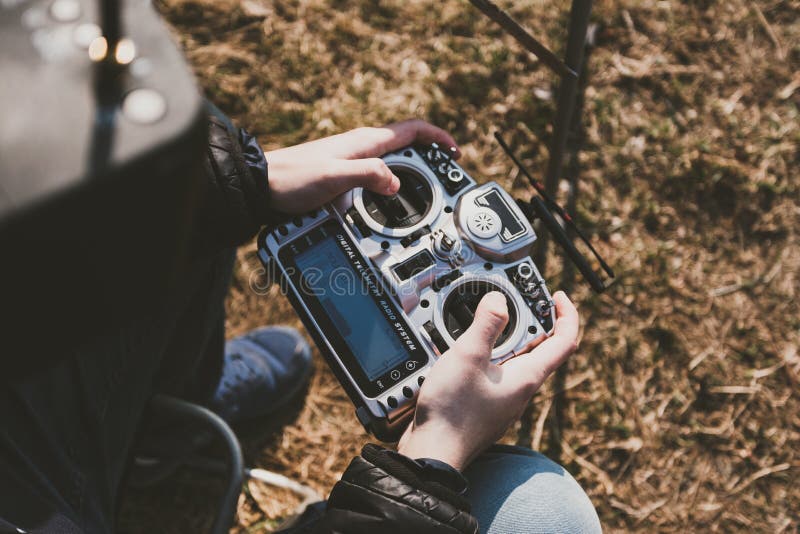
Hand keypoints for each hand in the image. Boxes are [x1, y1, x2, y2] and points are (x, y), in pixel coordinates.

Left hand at [264, 119, 459, 212]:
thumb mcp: (335, 177)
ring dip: (410, 179)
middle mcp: (362, 147)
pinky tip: (387, 206)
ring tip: (419, 199)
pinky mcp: (344, 174)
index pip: (412, 130)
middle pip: (408, 148)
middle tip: (441, 184)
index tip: (455, 153)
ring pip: (393, 166)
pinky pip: (376, 178)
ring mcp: (353, 160)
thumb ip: (369, 176)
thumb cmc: (292, 178)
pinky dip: (390, 189)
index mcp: (365, 141)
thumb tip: (396, 185)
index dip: (438, 138)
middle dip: (429, 163)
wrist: (262, 185)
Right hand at [397, 291, 579, 470]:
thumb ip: (486, 324)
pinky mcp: (486, 405)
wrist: (432, 453)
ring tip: (485, 319)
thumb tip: (499, 300)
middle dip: (531, 319)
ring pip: (516, 360)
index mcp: (527, 377)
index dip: (566, 314)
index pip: (564, 341)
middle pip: (540, 348)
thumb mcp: (468, 356)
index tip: (556, 296)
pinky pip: (496, 372)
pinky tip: (465, 349)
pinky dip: (489, 353)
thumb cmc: (452, 412)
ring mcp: (504, 399)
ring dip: (507, 336)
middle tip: (516, 300)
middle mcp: (521, 389)